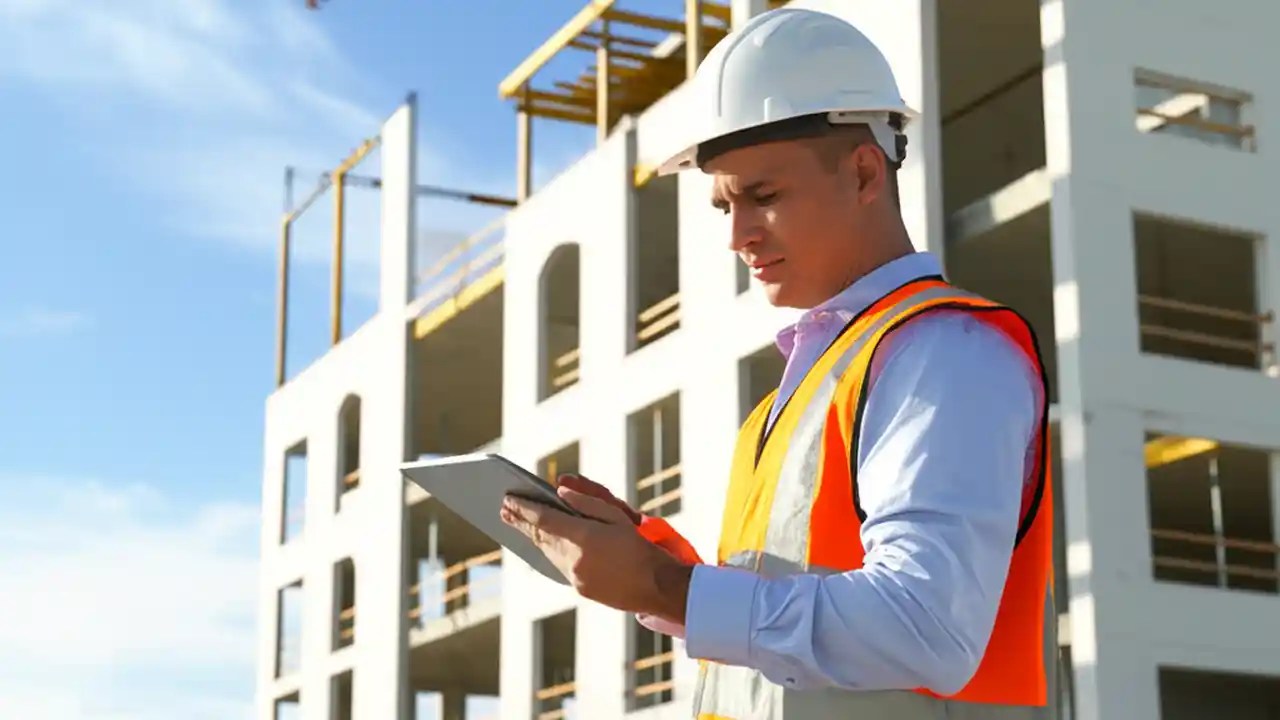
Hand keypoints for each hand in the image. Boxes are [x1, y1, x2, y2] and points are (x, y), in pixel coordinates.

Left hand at [501, 482, 690, 622]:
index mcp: (584, 537)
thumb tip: (560, 493)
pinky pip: (558, 565)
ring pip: (546, 552)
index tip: (507, 499)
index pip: (545, 519)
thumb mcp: (618, 518)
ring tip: (519, 524)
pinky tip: (544, 544)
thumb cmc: (641, 548)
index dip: (524, 509)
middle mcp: (574, 559)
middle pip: (540, 537)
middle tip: (504, 510)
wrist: (657, 587)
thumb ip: (587, 504)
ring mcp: (576, 576)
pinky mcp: (580, 589)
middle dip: (521, 522)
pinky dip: (548, 552)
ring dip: (533, 537)